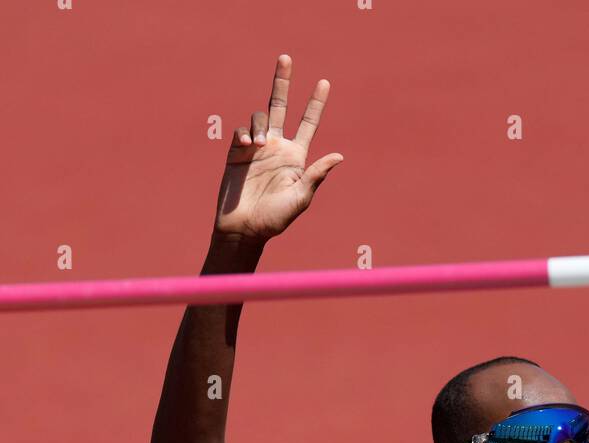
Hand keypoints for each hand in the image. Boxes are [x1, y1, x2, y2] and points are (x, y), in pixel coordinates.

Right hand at [214, 54, 342, 242]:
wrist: (244, 228)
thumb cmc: (275, 219)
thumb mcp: (300, 199)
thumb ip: (316, 176)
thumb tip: (339, 156)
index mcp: (296, 157)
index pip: (308, 123)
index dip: (316, 103)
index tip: (325, 82)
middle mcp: (277, 146)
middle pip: (280, 106)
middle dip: (282, 82)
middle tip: (286, 57)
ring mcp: (256, 147)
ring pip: (259, 118)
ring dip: (259, 126)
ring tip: (257, 146)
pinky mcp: (237, 152)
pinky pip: (241, 130)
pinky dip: (244, 133)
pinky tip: (247, 146)